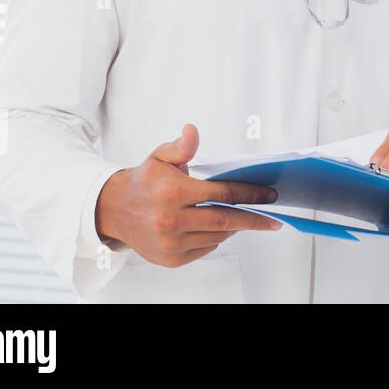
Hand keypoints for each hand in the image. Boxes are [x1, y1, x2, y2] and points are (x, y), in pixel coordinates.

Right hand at [95, 123, 282, 266]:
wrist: (114, 211)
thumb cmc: (144, 180)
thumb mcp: (160, 156)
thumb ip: (182, 147)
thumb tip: (193, 130)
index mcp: (172, 192)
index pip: (222, 194)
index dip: (250, 194)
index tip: (270, 195)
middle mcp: (170, 220)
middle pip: (225, 221)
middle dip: (254, 219)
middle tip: (273, 218)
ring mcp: (171, 242)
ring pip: (217, 236)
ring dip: (235, 227)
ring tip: (247, 218)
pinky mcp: (171, 258)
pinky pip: (205, 248)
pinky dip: (217, 238)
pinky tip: (222, 228)